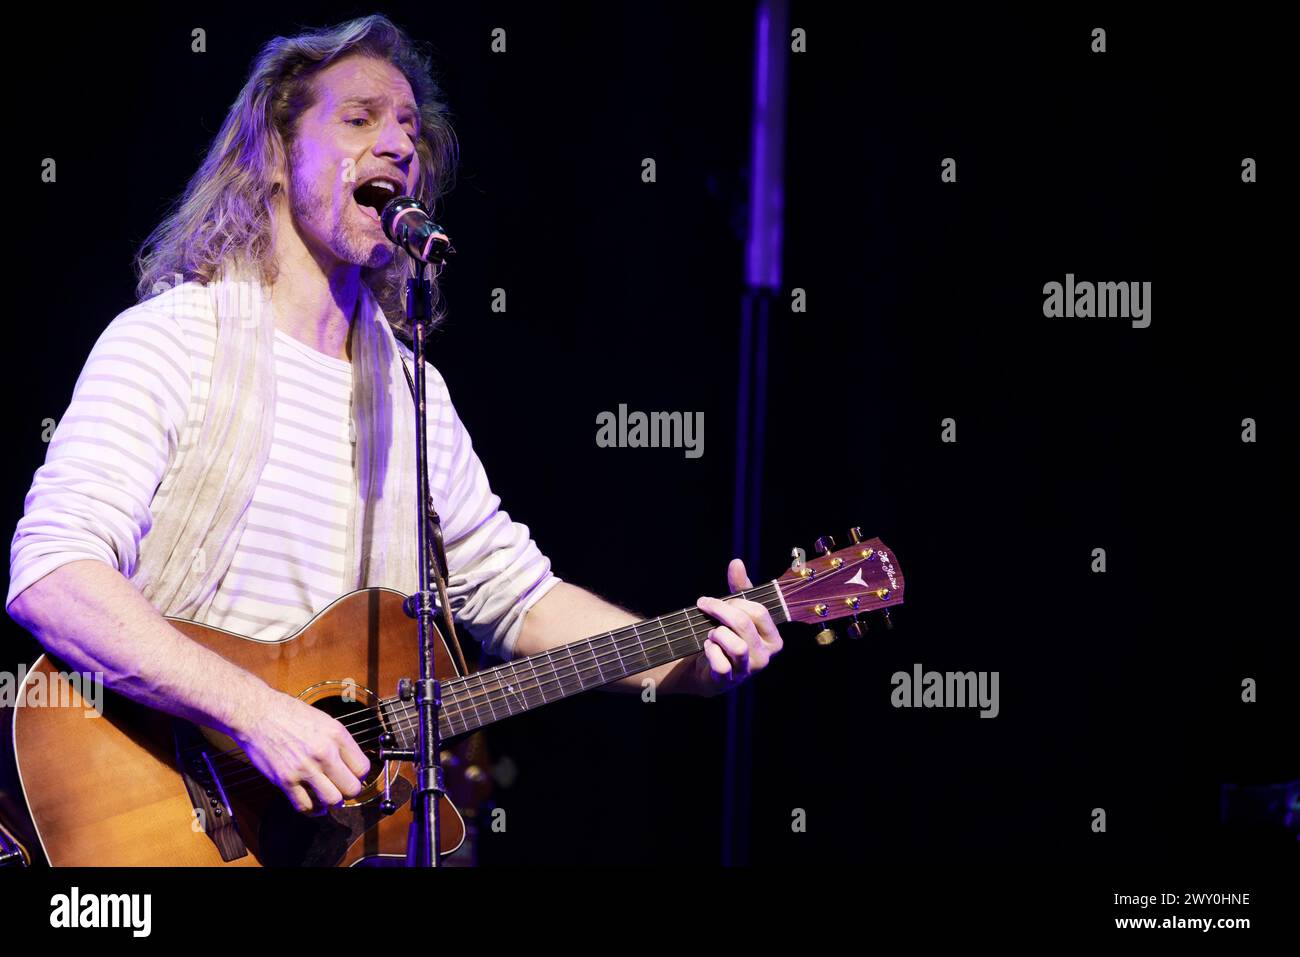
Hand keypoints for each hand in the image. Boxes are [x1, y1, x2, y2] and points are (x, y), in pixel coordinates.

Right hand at [232, 691, 370, 814]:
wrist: (255, 713)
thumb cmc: (287, 713)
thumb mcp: (323, 720)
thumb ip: (338, 742)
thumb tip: (350, 763)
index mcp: (336, 735)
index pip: (362, 768)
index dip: (360, 776)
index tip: (353, 776)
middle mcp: (324, 752)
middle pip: (352, 788)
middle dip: (350, 792)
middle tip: (343, 789)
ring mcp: (304, 768)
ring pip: (332, 800)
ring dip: (333, 802)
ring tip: (329, 797)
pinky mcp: (285, 780)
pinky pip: (305, 805)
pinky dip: (312, 809)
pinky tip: (314, 805)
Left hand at [681, 558, 782, 695]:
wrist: (707, 668)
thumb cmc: (727, 636)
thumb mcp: (736, 612)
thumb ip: (740, 588)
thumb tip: (737, 563)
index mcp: (773, 638)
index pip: (759, 612)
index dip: (734, 602)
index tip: (714, 601)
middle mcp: (765, 656)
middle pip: (744, 624)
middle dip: (720, 611)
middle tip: (704, 606)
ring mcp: (748, 671)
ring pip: (736, 645)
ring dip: (716, 634)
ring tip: (710, 634)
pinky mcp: (730, 682)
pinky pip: (721, 665)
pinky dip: (710, 653)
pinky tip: (707, 649)